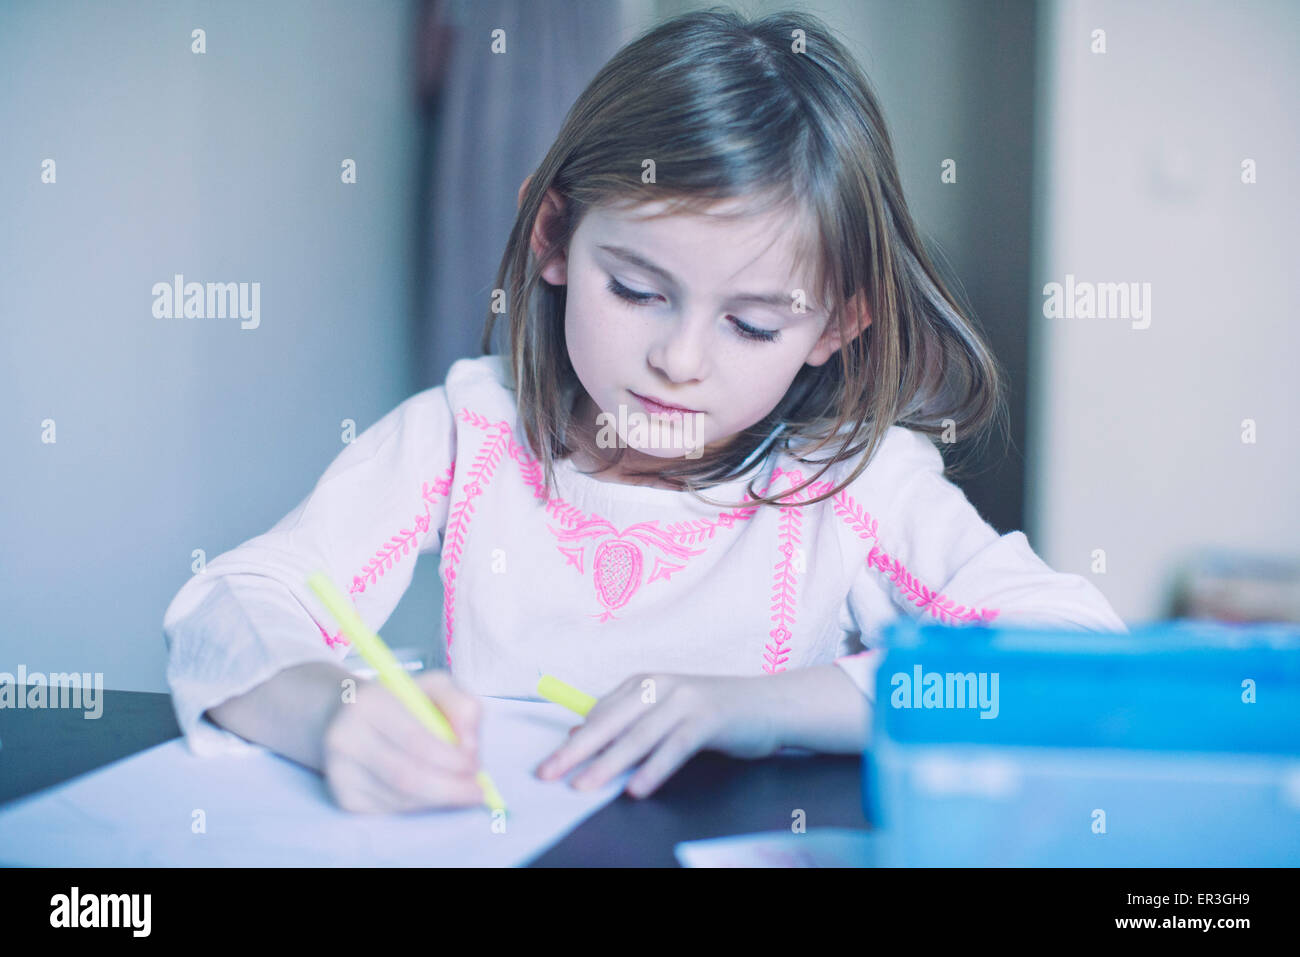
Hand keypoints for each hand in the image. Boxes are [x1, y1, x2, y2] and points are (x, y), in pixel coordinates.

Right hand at [322, 670, 484, 812]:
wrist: (344, 717)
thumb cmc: (400, 702)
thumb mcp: (435, 687)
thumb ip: (462, 706)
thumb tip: (470, 746)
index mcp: (369, 702)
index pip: (416, 741)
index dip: (451, 759)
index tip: (476, 766)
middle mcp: (346, 737)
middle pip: (406, 777)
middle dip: (450, 788)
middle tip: (475, 791)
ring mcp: (340, 771)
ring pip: (400, 799)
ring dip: (438, 799)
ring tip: (458, 789)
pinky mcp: (344, 797)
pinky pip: (391, 810)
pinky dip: (420, 805)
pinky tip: (430, 792)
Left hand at [533, 673, 781, 798]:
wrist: (769, 704)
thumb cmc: (712, 713)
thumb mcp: (665, 713)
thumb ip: (627, 723)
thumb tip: (577, 735)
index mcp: (644, 683)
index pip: (600, 714)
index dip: (573, 741)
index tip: (549, 764)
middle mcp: (660, 686)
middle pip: (611, 722)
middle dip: (577, 751)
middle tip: (548, 774)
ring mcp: (684, 700)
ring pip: (639, 736)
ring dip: (609, 764)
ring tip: (584, 787)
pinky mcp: (708, 719)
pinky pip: (675, 747)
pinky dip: (654, 769)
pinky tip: (637, 789)